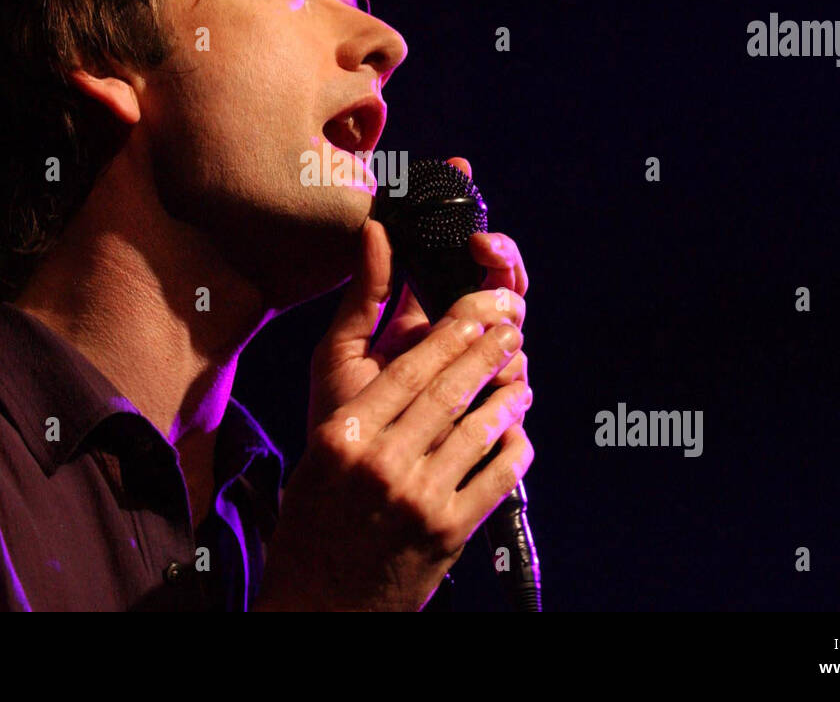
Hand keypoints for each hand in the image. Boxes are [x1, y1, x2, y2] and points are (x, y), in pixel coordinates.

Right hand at [255, 158, 533, 610]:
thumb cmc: (317, 503)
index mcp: (347, 431)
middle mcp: (383, 462)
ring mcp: (420, 499)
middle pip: (453, 390)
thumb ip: (357, 333)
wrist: (320, 600)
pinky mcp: (450, 533)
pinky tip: (520, 429)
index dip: (460, 329)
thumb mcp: (323, 422)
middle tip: (516, 325)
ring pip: (484, 429)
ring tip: (522, 374)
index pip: (416, 365)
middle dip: (493, 350)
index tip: (486, 306)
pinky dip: (516, 446)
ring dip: (512, 396)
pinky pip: (499, 476)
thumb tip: (378, 239)